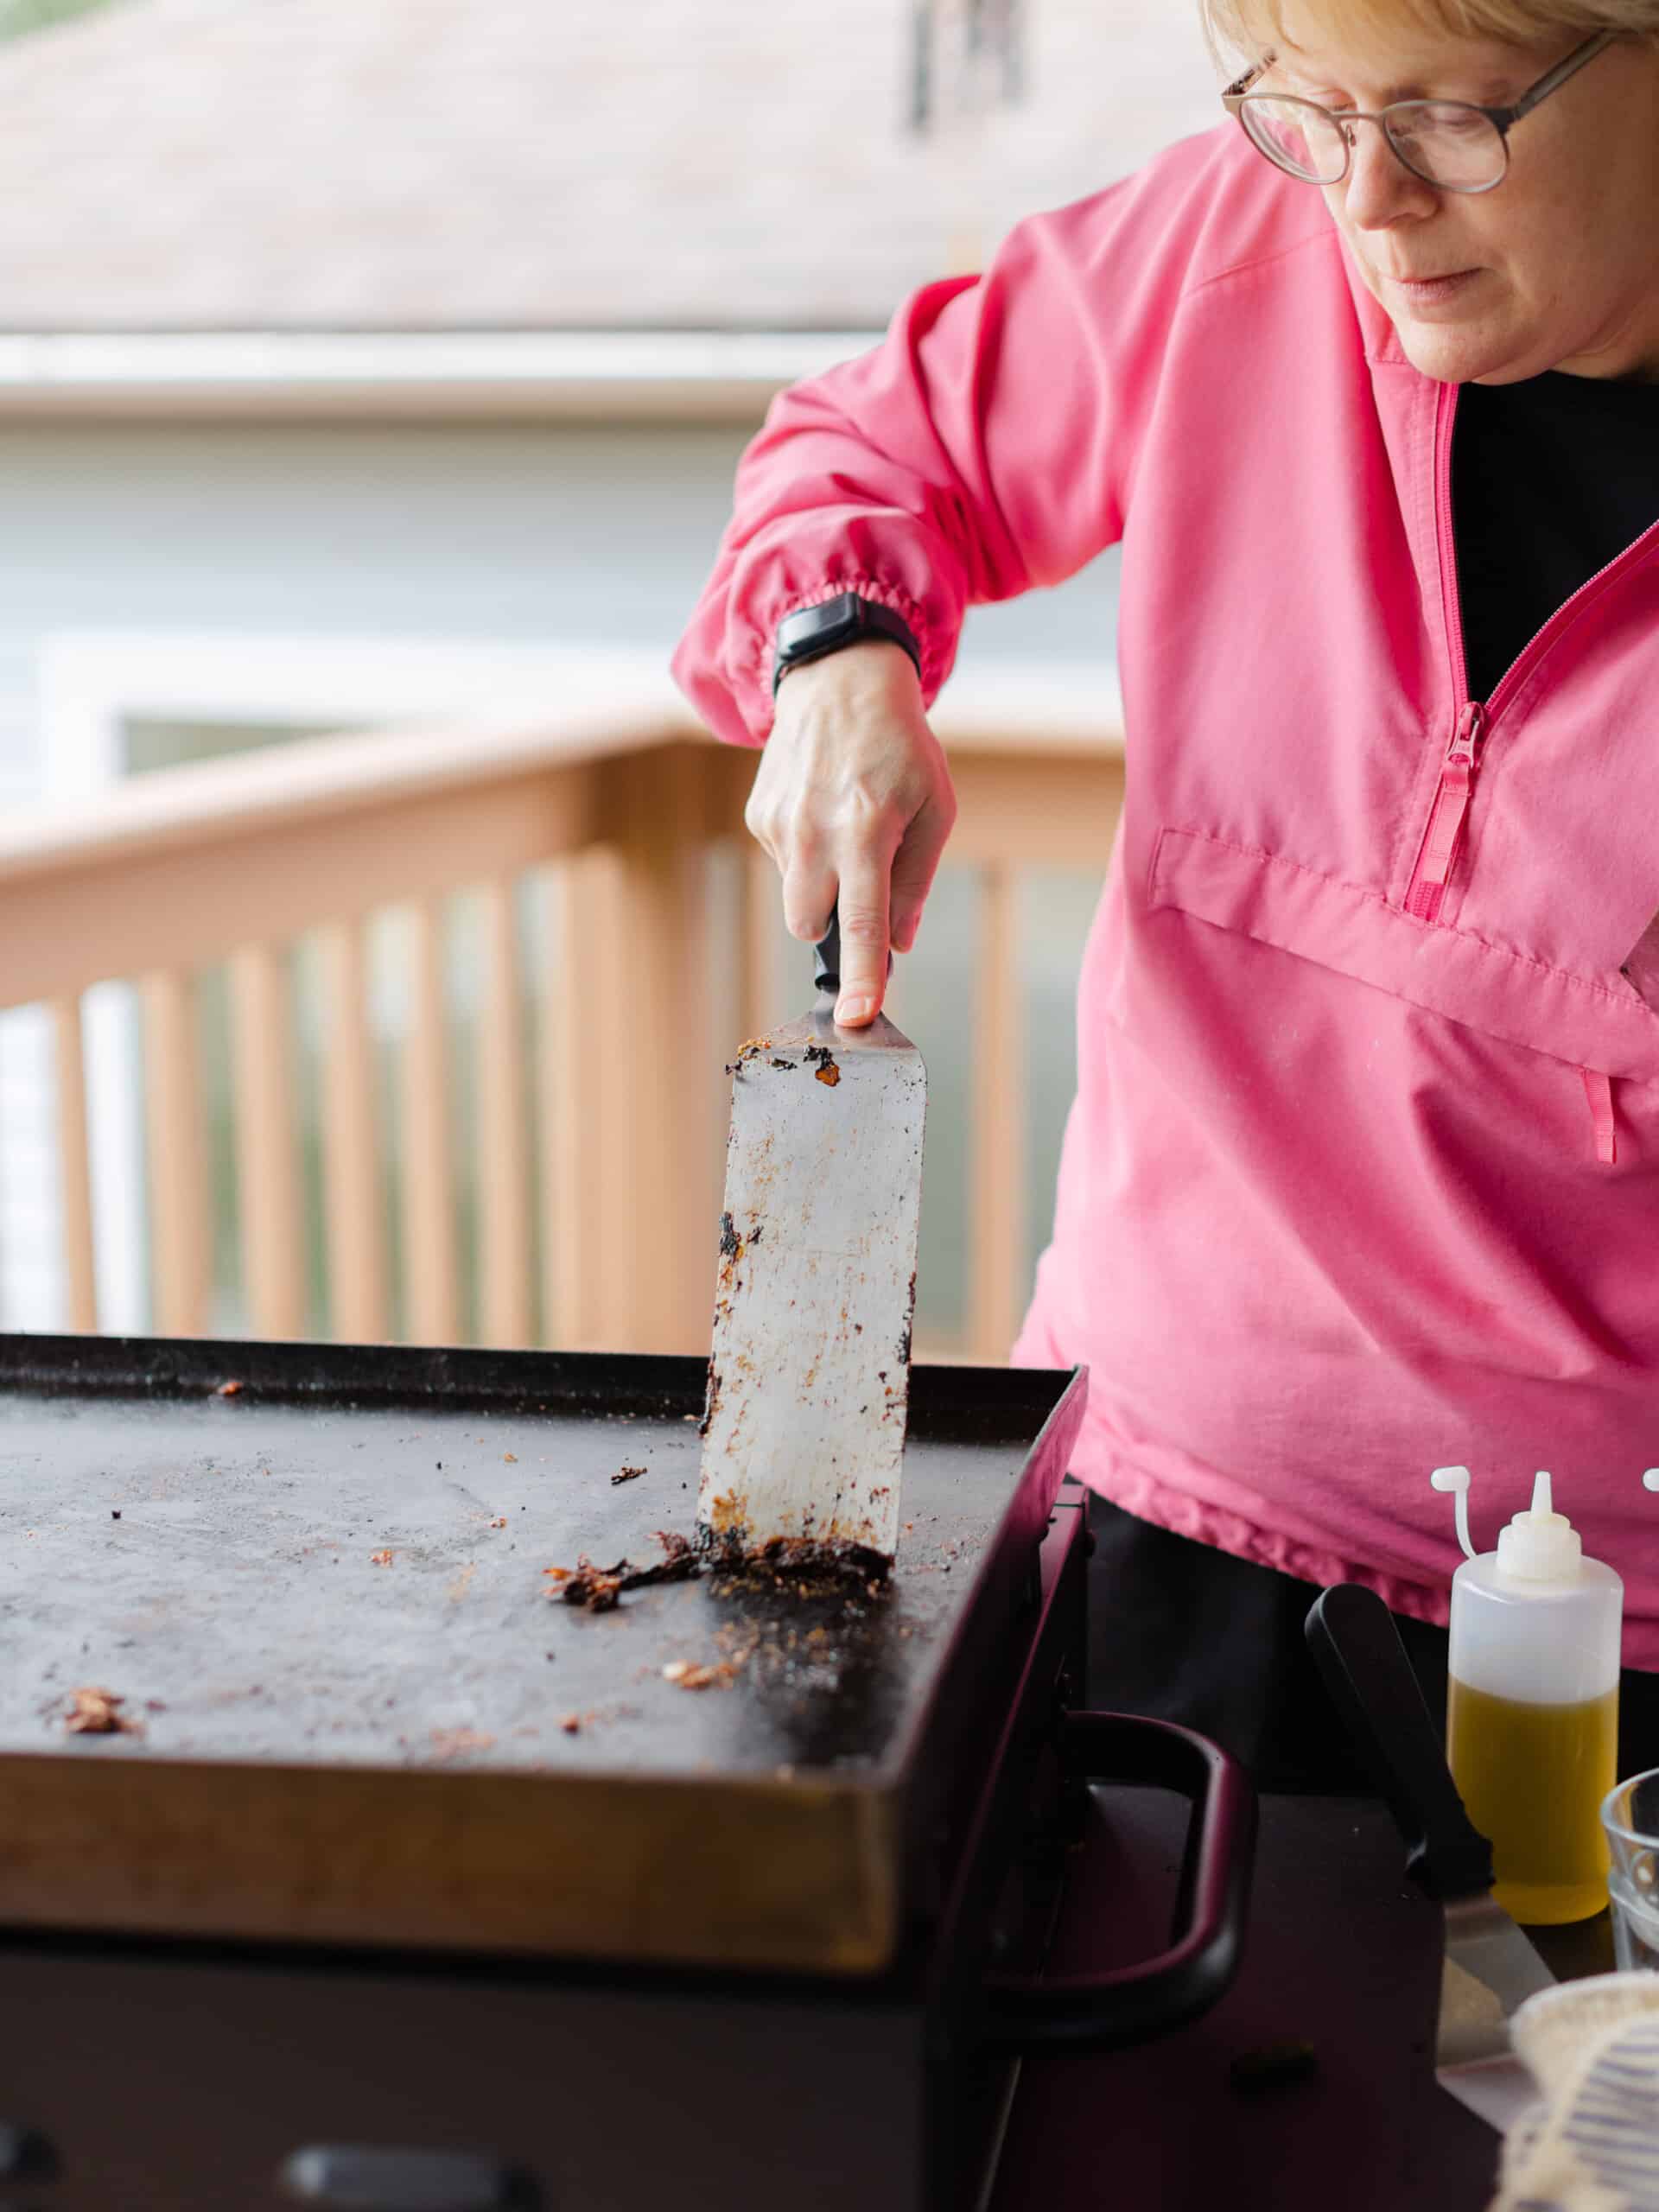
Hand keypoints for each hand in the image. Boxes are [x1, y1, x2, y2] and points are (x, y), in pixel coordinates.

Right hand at [745, 639, 956, 1025]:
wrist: (839, 680)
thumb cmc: (901, 746)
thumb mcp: (935, 807)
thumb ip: (917, 880)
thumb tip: (898, 943)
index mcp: (865, 832)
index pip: (861, 924)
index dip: (860, 978)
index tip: (856, 1018)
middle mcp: (814, 833)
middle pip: (809, 925)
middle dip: (834, 925)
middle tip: (864, 885)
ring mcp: (779, 824)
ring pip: (795, 897)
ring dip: (821, 887)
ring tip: (846, 832)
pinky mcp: (759, 815)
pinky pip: (783, 862)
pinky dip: (806, 853)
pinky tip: (822, 809)